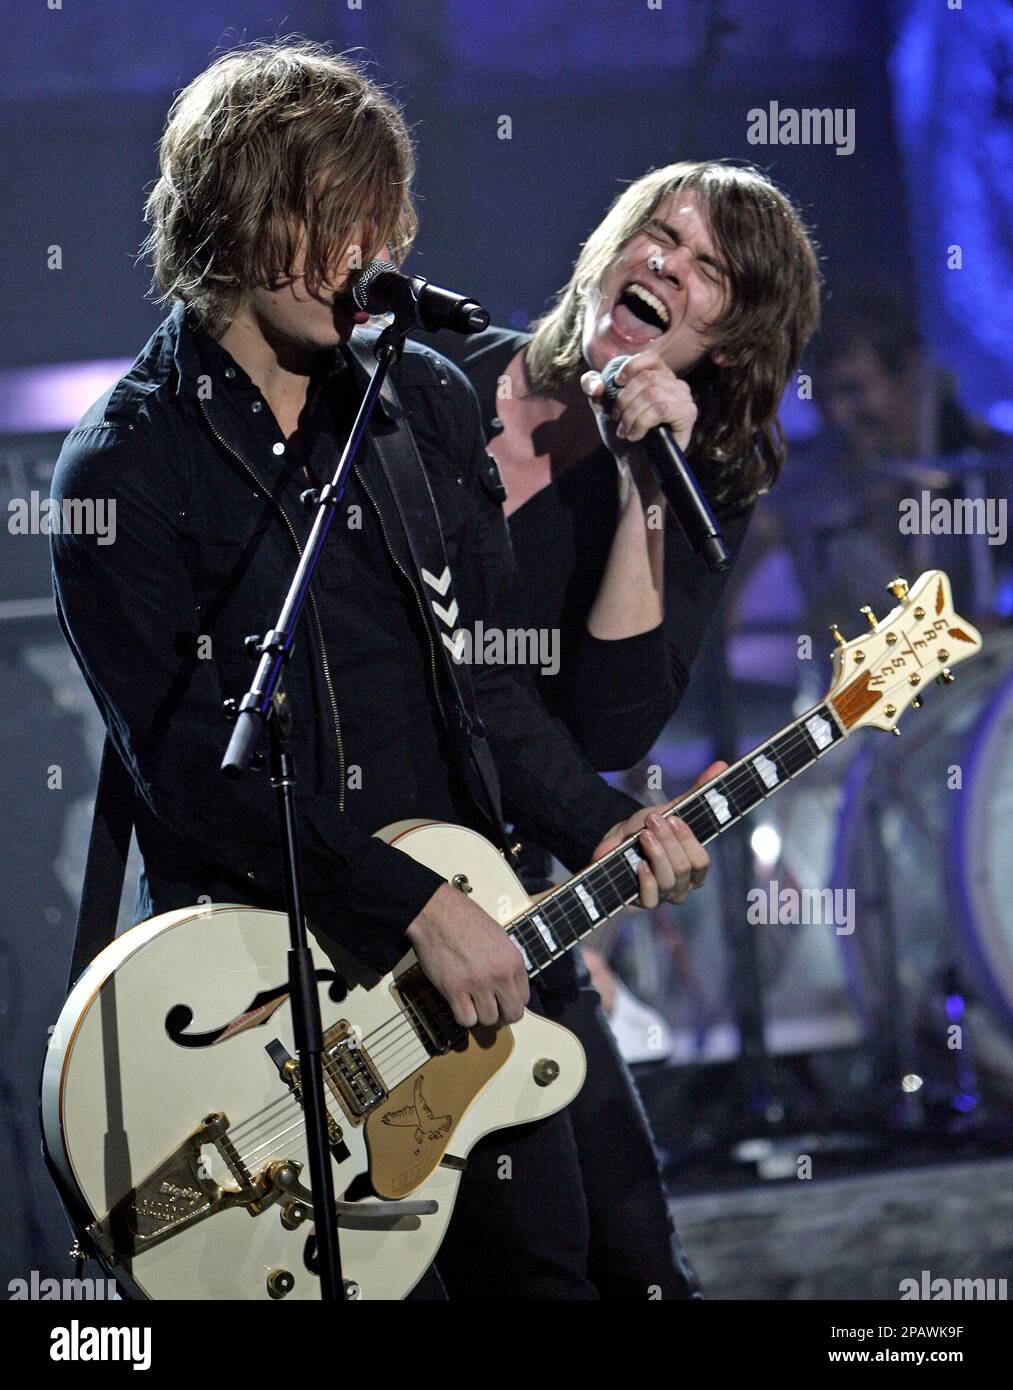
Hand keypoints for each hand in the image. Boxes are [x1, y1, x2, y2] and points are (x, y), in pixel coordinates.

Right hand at [406, 882, 529, 1028]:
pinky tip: (458, 1002)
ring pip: (488, 1020)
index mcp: (514, 961)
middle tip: (488, 1007)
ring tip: (470, 1001)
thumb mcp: (499, 938)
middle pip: (512, 1014)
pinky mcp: (454, 990)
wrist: (438, 913)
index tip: (500, 999)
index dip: (511, 1001)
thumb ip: (506, 963)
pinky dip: (462, 1016)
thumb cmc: (466, 920)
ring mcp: (478, 984)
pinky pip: (466, 1020)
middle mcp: (500, 976)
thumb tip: (507, 986)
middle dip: (501, 1015)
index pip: (524, 998)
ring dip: (480, 1014)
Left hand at [580, 350, 697, 456]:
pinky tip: (635, 436)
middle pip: (646, 378)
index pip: (651, 358)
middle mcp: (676, 385)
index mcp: (660, 377)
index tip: (616, 383)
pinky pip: (661, 409)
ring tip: (624, 431)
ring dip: (631, 415)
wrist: (634, 464)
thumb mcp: (603, 406)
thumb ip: (594, 387)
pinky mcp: (688, 414)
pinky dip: (642, 423)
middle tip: (617, 418)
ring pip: (652, 394)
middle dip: (624, 400)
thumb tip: (597, 384)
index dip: (631, 367)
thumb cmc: (623, 434)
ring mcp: (685, 398)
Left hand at [591, 761, 726, 908]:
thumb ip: (695, 793)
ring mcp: (664, 895)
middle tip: (653, 820)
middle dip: (669, 842)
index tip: (672, 817)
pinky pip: (651, 898)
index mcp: (694, 866)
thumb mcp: (667, 810)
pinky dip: (646, 881)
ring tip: (643, 835)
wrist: (610, 846)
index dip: (688, 839)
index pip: (702, 861)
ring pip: (669, 881)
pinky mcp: (643, 902)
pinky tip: (640, 865)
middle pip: (685, 868)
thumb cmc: (644, 830)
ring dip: (656, 855)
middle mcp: (683, 884)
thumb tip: (721, 764)